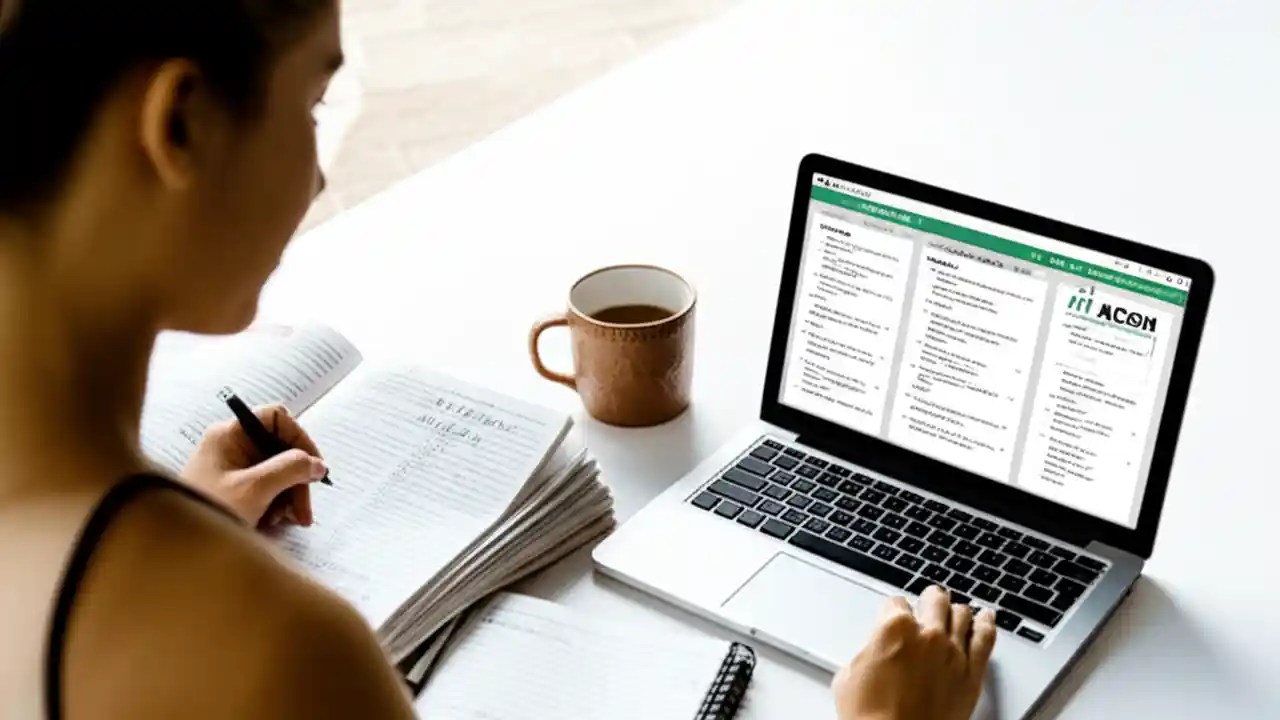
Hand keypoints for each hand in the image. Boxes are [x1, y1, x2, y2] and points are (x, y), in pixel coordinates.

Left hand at [180, 404, 327, 529]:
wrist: (176, 552)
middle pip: (280, 448)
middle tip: (304, 511)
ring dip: (290, 495)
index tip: (314, 468)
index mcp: (230, 434)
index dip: (300, 439)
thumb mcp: (255, 489)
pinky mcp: (232, 489)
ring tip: (289, 521)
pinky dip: (276, 503)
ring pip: (276, 470)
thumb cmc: (211, 511)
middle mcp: (231, 445)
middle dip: (297, 479)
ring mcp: (231, 468)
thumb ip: (291, 469)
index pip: (277, 418)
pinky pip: (265, 487)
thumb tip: (318, 464)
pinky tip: (275, 522)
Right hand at [833, 585, 996, 719]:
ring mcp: (953, 653)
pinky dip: (986, 624)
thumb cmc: (870, 716)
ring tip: (954, 611)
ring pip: (962, 614)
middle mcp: (928, 635)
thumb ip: (869, 651)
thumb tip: (876, 652)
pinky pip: (985, 639)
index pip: (895, 602)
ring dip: (955, 611)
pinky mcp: (972, 674)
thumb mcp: (849, 675)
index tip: (893, 615)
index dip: (892, 610)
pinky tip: (986, 618)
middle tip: (929, 600)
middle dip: (929, 599)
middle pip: (935, 600)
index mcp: (894, 628)